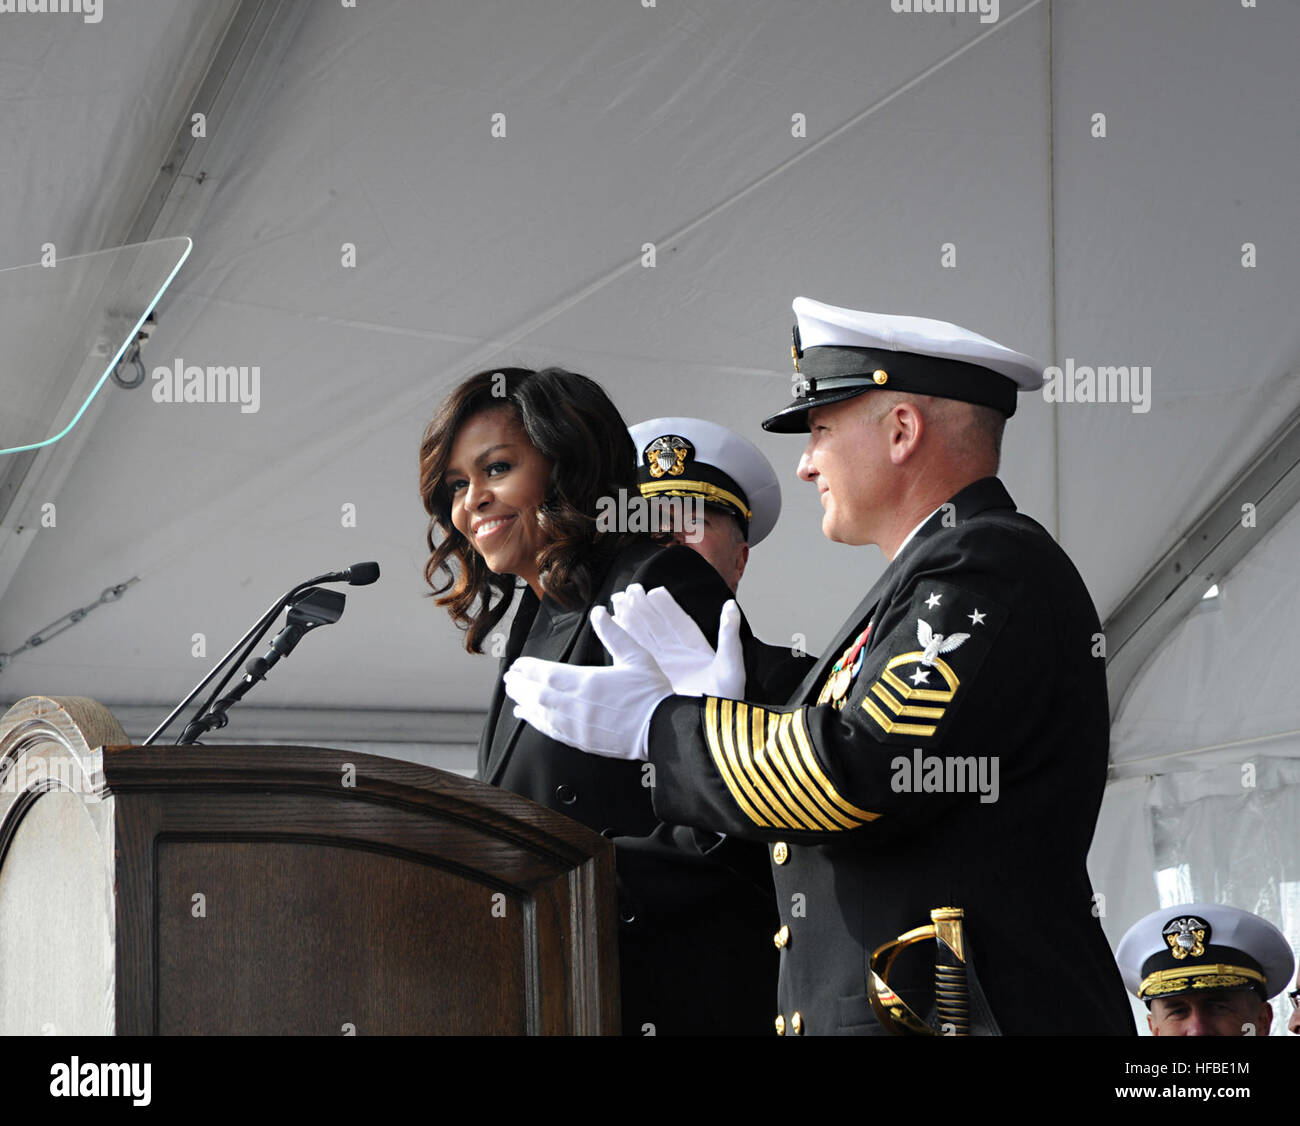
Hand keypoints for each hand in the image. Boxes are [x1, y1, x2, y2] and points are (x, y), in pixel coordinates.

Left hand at [503, 606, 669, 759]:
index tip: (517, 664)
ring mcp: (577, 725)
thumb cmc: (651, 692)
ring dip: (523, 702)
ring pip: (540, 712)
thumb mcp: (636, 656)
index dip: (529, 668)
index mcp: (587, 681)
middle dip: (520, 685)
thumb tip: (599, 612)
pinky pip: (550, 730)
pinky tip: (526, 716)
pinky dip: (535, 722)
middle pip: (537, 693)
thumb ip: (614, 634)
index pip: (547, 673)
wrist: (662, 730)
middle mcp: (576, 704)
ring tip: (513, 693)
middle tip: (508, 678)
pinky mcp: (581, 740)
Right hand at [610, 584, 745, 698]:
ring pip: (644, 639)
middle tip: (628, 590)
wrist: (708, 733)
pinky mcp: (651, 682)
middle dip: (643, 608)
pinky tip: (615, 628)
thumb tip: (730, 606)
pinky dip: (625, 643)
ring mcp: (663, 669)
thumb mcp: (731, 667)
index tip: (653, 591)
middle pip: (657, 627)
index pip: (679, 622)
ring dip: (632, 620)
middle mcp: (678, 658)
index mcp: (697, 652)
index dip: (667, 606)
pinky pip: (636, 658)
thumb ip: (729, 635)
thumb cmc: (724, 702)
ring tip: (618, 602)